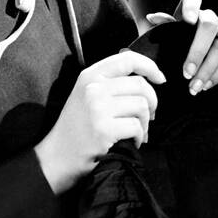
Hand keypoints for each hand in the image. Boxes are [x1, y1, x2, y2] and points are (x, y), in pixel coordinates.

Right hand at [37, 51, 166, 194]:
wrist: (56, 157)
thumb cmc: (76, 127)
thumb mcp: (86, 94)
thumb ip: (109, 81)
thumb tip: (145, 76)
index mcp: (90, 75)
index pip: (128, 59)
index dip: (150, 66)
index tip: (161, 79)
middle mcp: (93, 87)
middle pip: (141, 85)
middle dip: (152, 102)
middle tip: (148, 117)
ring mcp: (98, 107)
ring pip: (142, 106)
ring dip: (145, 122)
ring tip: (137, 132)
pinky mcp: (104, 129)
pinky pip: (137, 127)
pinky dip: (140, 137)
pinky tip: (132, 142)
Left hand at [144, 0, 217, 95]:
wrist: (202, 61)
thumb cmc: (181, 46)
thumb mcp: (171, 38)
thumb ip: (164, 28)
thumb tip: (151, 18)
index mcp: (192, 12)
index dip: (192, 7)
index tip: (188, 20)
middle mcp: (211, 18)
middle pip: (209, 25)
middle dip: (197, 51)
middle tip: (186, 73)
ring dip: (206, 69)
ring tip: (193, 87)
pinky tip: (206, 85)